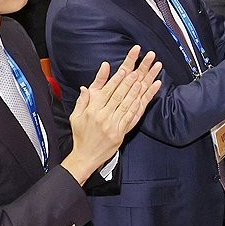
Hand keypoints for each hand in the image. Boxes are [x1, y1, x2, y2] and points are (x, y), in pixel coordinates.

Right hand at [62, 45, 161, 182]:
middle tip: (141, 68)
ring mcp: (115, 125)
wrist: (85, 157)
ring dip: (139, 90)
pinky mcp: (122, 132)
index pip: (108, 91)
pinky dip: (141, 105)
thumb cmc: (81, 135)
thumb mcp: (76, 115)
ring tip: (147, 78)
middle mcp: (104, 116)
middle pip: (121, 95)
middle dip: (131, 80)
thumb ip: (83, 99)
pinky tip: (147, 96)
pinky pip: (134, 116)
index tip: (125, 69)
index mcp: (93, 110)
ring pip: (129, 104)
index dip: (118, 80)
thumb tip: (86, 86)